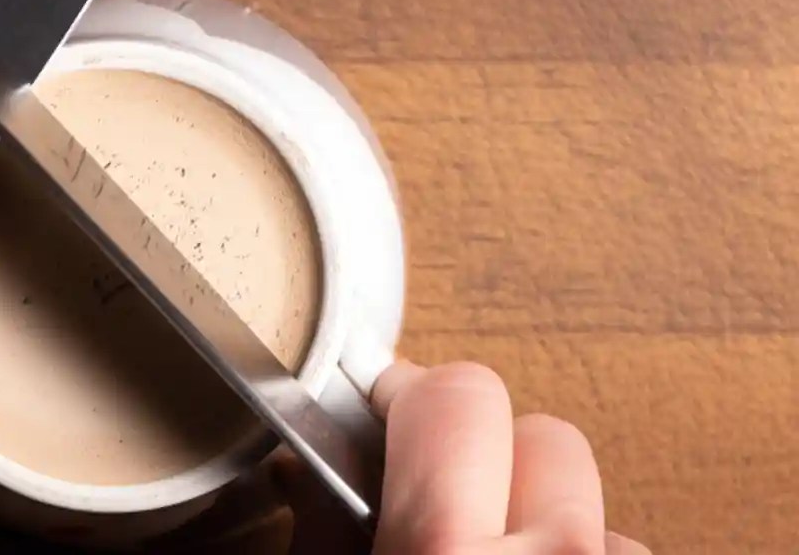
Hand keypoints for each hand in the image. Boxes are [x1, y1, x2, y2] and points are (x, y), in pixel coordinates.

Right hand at [281, 361, 649, 553]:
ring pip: (588, 496)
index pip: (453, 397)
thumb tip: (309, 472)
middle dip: (483, 452)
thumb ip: (325, 534)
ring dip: (539, 514)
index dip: (404, 390)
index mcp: (450, 552)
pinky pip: (620, 550)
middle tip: (434, 495)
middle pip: (540, 431)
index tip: (379, 392)